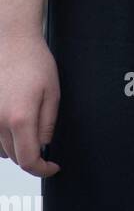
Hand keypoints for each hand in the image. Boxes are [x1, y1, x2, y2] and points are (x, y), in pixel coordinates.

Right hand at [0, 31, 60, 176]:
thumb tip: (43, 145)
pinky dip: (4, 136)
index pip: (28, 160)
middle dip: (32, 155)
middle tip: (45, 140)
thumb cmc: (33, 60)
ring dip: (17, 146)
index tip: (52, 167)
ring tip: (29, 123)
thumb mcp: (52, 93)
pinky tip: (15, 120)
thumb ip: (48, 124)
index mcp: (20, 118)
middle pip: (14, 157)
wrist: (12, 41)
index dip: (42, 169)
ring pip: (2, 149)